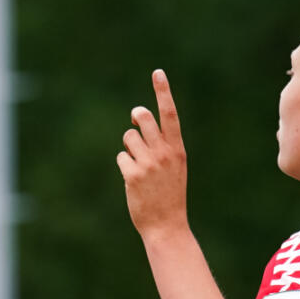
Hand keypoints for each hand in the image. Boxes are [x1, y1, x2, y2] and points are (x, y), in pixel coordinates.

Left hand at [117, 70, 188, 238]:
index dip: (163, 92)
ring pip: (128, 137)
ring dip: (129, 147)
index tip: (158, 72)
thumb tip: (138, 122)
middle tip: (135, 119)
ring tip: (139, 165)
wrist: (167, 226)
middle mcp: (164, 153)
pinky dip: (125, 166)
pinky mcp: (133, 175)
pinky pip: (122, 157)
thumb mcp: (175, 168)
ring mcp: (148, 164)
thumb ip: (162, 145)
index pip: (170, 115)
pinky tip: (134, 182)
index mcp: (178, 150)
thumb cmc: (170, 195)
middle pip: (142, 118)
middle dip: (136, 116)